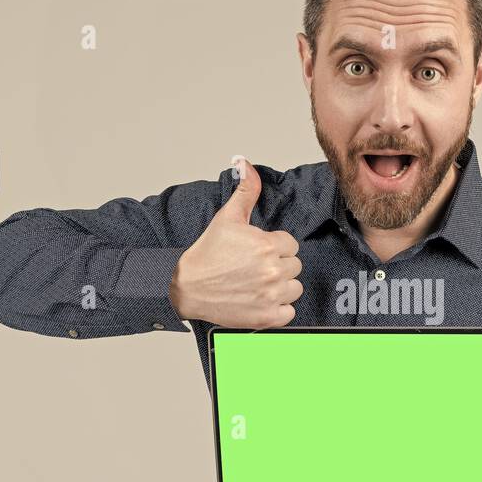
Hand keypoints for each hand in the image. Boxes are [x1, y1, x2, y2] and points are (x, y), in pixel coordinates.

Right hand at [169, 157, 302, 326]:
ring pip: (294, 288)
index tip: (257, 252)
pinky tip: (261, 300)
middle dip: (278, 266)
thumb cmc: (207, 254)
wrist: (187, 286)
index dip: (275, 247)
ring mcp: (271, 295)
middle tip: (254, 268)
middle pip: (294, 266)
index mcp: (267, 245)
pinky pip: (289, 312)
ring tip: (257, 284)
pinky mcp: (267, 317)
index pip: (290, 245)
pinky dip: (278, 309)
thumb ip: (245, 191)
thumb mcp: (227, 217)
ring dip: (280, 287)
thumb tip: (246, 164)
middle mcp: (272, 270)